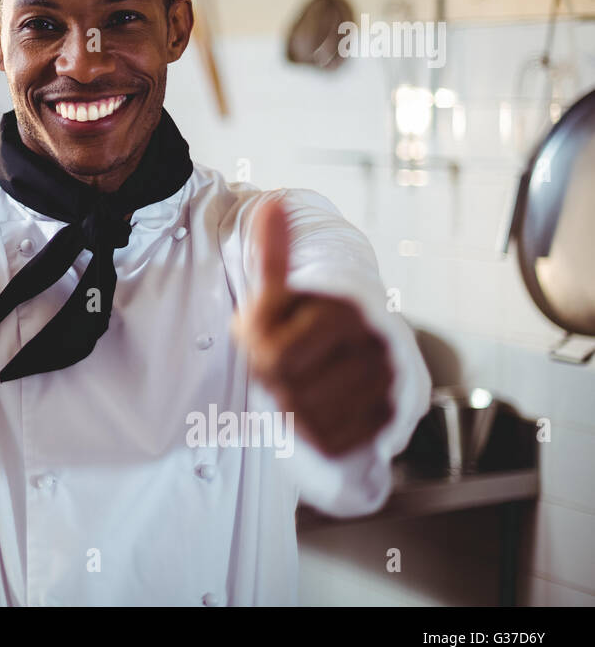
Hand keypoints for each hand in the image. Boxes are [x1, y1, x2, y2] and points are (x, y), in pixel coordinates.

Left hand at [235, 199, 394, 456]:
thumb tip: (272, 204)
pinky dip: (314, 432)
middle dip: (274, 383)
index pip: (274, 358)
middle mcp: (375, 346)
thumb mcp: (278, 291)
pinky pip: (330, 441)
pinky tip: (320, 407)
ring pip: (309, 420)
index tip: (265, 342)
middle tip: (283, 367)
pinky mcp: (389, 419)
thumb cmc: (303, 321)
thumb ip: (272, 253)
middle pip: (289, 392)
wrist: (349, 354)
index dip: (257, 356)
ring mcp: (387, 385)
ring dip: (293, 409)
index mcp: (345, 310)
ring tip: (302, 384)